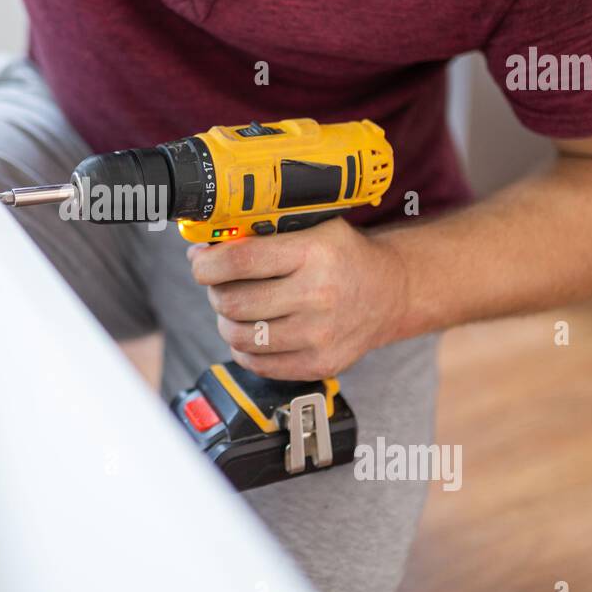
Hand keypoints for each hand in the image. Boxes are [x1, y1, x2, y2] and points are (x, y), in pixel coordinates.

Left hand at [188, 219, 408, 380]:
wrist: (390, 293)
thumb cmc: (343, 256)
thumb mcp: (312, 227)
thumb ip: (262, 233)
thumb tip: (203, 249)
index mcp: (313, 252)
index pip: (240, 261)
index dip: (207, 264)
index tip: (201, 263)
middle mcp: (318, 295)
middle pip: (233, 302)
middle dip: (215, 292)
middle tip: (220, 285)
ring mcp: (320, 335)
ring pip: (239, 337)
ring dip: (227, 321)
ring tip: (238, 308)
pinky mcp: (320, 364)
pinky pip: (257, 364)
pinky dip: (245, 348)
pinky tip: (256, 330)